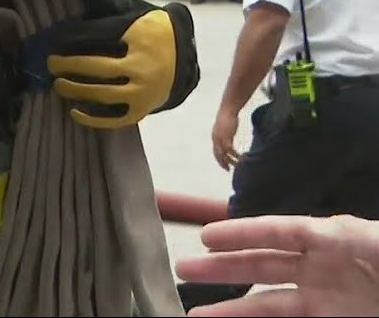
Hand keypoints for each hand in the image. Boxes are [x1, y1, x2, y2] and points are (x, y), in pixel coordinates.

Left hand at [46, 0, 199, 128]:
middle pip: (95, 66)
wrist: (187, 56)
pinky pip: (114, 118)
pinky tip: (74, 112)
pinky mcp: (143, 109)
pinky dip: (92, 118)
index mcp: (137, 35)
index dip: (70, 38)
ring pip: (101, 93)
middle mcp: (143, 64)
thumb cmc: (151, 29)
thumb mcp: (132, 10)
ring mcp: (144, 90)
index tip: (55, 40)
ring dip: (74, 89)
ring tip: (58, 84)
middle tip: (51, 62)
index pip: (94, 36)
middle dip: (67, 64)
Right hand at [175, 214, 378, 316]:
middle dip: (224, 267)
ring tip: (195, 316)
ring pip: (270, 304)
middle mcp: (328, 269)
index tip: (207, 237)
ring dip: (233, 309)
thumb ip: (359, 238)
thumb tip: (328, 232)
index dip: (243, 233)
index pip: (282, 232)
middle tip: (182, 270)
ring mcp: (331, 300)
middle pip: (266, 266)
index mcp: (340, 240)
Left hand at [211, 107, 240, 170]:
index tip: (224, 165)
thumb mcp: (225, 127)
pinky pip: (231, 150)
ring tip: (237, 165)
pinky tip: (241, 158)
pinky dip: (235, 155)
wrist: (228, 109)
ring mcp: (220, 139)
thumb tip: (229, 137)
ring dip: (230, 161)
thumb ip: (225, 134)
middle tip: (228, 170)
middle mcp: (215, 139)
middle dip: (223, 163)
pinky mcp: (227, 137)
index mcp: (214, 137)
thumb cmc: (227, 117)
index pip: (215, 151)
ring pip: (224, 154)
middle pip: (218, 155)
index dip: (219, 159)